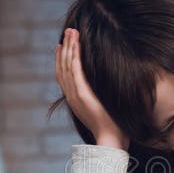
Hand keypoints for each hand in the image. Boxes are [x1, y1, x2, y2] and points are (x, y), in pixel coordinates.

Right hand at [55, 28, 129, 149]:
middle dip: (65, 48)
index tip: (61, 46)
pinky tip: (75, 45)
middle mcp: (72, 96)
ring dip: (69, 47)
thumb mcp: (103, 108)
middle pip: (62, 67)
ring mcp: (75, 95)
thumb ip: (101, 98)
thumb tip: (107, 88)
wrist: (111, 140)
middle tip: (67, 32)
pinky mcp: (82, 94)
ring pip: (67, 66)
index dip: (61, 59)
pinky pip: (75, 71)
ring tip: (71, 32)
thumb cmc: (112, 127)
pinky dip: (74, 57)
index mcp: (75, 99)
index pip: (63, 75)